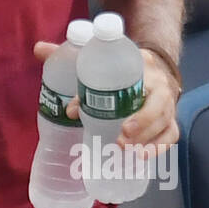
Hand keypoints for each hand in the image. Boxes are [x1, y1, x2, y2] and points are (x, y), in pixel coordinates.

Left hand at [33, 39, 179, 153]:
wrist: (152, 68)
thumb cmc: (118, 65)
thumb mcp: (98, 56)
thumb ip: (69, 53)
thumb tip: (37, 49)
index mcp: (141, 64)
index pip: (136, 76)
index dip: (119, 94)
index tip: (103, 113)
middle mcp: (160, 84)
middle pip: (158, 104)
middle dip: (142, 123)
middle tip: (121, 138)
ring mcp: (168, 104)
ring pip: (165, 122)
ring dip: (148, 139)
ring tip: (125, 150)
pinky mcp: (170, 119)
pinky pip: (171, 134)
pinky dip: (159, 147)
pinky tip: (142, 157)